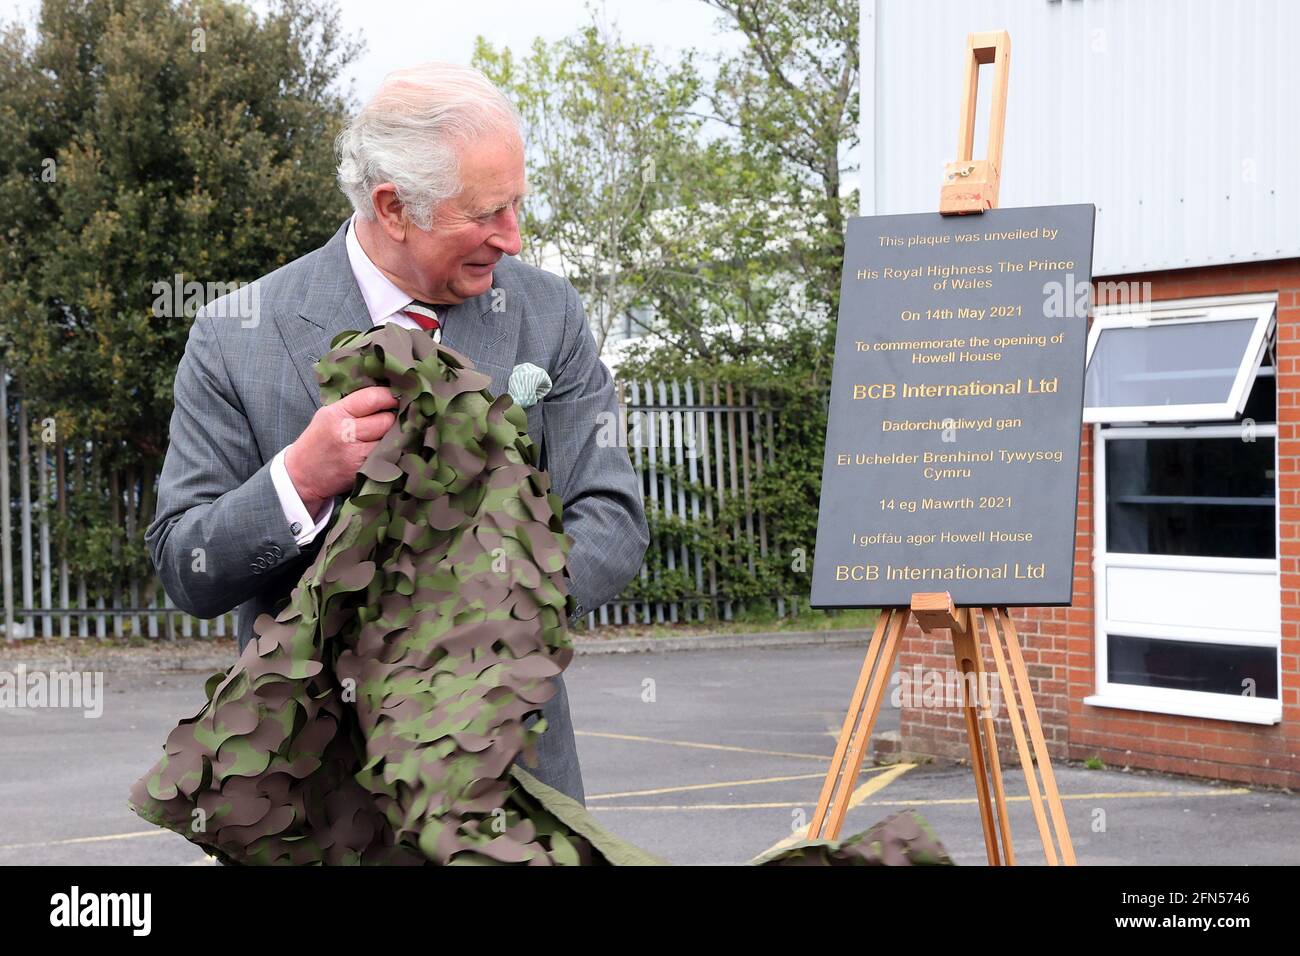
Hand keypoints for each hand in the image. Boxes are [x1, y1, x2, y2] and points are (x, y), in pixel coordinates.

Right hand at [284, 386, 397, 518]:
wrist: (302, 475)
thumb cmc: (318, 442)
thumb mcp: (328, 415)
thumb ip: (354, 405)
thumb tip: (386, 395)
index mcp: (337, 413)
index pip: (373, 398)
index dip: (390, 396)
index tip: (397, 397)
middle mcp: (347, 433)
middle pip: (387, 420)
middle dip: (392, 419)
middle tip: (390, 421)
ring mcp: (356, 454)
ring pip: (391, 439)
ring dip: (393, 438)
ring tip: (385, 437)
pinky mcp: (364, 470)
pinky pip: (388, 456)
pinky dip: (390, 452)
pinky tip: (382, 451)